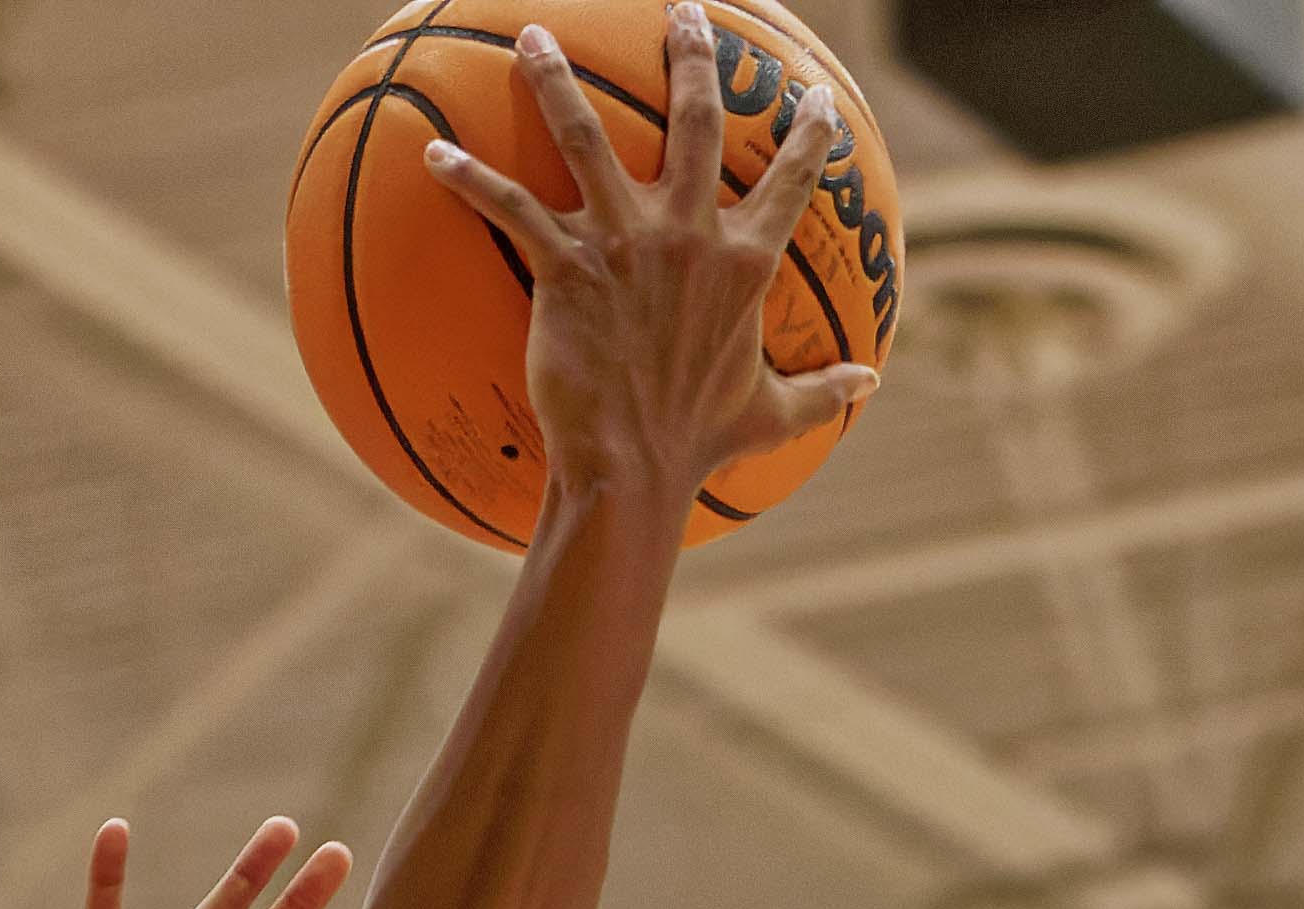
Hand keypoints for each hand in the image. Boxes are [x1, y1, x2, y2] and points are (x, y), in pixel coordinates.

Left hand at [424, 4, 874, 511]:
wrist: (632, 468)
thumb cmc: (697, 443)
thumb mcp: (773, 414)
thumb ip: (822, 390)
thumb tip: (871, 384)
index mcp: (747, 259)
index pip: (793, 177)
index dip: (808, 131)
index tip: (813, 95)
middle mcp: (690, 233)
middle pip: (696, 119)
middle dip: (692, 54)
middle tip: (684, 11)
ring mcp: (623, 242)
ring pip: (585, 135)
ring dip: (556, 80)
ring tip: (536, 36)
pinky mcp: (564, 266)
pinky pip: (509, 207)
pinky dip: (467, 178)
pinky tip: (432, 153)